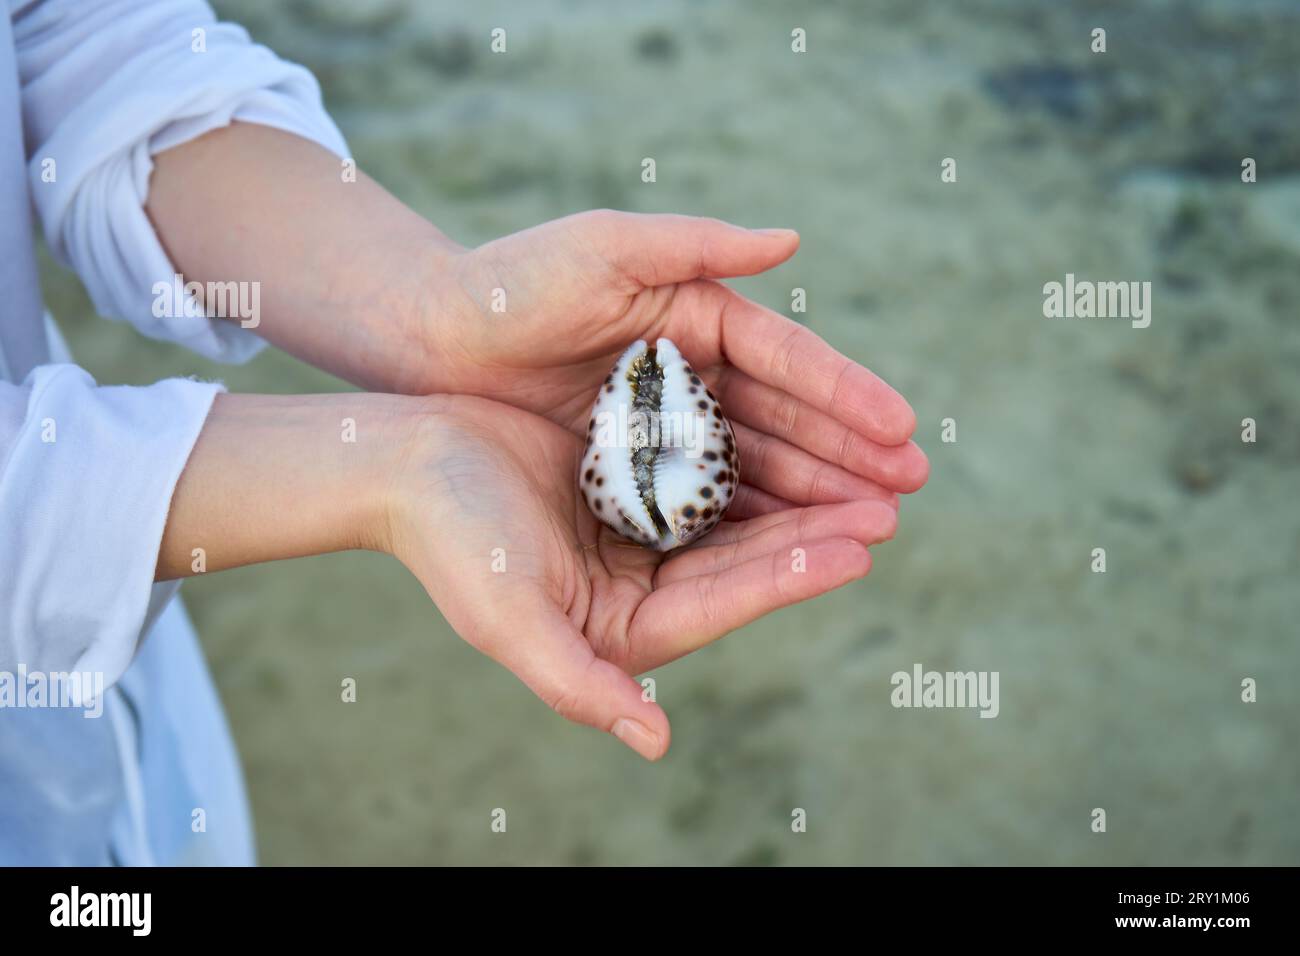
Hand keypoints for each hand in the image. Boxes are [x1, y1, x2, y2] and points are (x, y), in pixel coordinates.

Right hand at [385, 394, 898, 759]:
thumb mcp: (508, 618)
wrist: (405, 461)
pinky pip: (709, 468)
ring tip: (870, 472)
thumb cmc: (450, 541)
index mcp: (620, 629)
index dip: (790, 576)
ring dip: (800, 494)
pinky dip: (755, 454)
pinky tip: (801, 431)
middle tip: (890, 506)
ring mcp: (641, 533)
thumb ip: (578, 685)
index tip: (857, 548)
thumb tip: (656, 743)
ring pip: (738, 514)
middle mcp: (640, 587)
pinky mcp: (634, 482)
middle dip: (816, 533)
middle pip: (744, 560)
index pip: (722, 602)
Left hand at [417, 210, 928, 518]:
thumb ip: (695, 243)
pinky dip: (749, 519)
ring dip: (813, 495)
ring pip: (753, 465)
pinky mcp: (634, 469)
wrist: (434, 337)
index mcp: (698, 316)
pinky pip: (702, 497)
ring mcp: (666, 426)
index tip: (902, 427)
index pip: (788, 358)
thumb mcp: (603, 248)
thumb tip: (790, 240)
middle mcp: (693, 373)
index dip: (847, 392)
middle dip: (847, 456)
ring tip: (871, 526)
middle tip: (907, 492)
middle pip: (785, 420)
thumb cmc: (515, 282)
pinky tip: (793, 544)